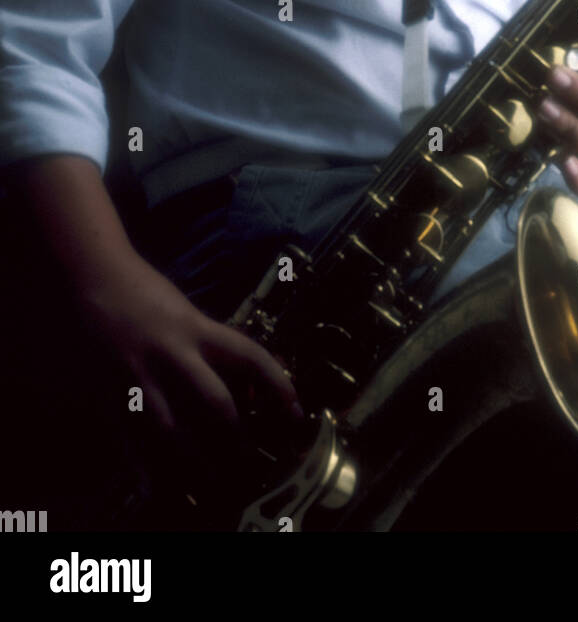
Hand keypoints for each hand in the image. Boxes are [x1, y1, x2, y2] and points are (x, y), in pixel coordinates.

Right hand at [71, 251, 303, 485]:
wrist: (90, 276)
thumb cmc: (143, 291)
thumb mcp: (186, 312)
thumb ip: (210, 344)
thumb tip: (245, 380)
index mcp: (197, 329)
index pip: (250, 357)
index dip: (278, 387)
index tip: (296, 415)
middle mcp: (174, 354)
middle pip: (216, 406)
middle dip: (237, 442)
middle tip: (251, 468)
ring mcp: (140, 377)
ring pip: (173, 433)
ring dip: (195, 466)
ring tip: (212, 490)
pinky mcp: (110, 394)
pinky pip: (131, 440)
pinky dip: (146, 469)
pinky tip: (159, 490)